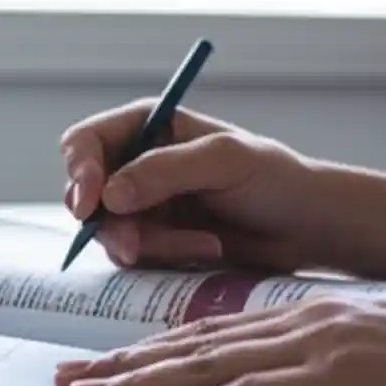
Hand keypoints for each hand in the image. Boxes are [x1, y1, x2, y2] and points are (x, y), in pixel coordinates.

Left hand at [53, 296, 385, 385]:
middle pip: (188, 347)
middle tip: (66, 380)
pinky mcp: (338, 381)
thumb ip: (321, 364)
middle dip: (120, 365)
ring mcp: (315, 349)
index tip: (102, 366)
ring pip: (203, 367)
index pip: (208, 336)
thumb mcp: (372, 356)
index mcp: (303, 318)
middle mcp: (297, 325)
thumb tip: (281, 384)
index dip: (149, 352)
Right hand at [60, 99, 329, 271]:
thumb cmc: (275, 180)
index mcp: (148, 127)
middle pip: (86, 194)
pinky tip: (207, 250)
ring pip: (109, 232)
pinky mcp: (154, 242)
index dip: (80, 171)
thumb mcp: (224, 162)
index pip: (86, 142)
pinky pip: (133, 257)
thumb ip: (164, 171)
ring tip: (203, 245)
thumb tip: (108, 196)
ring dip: (150, 246)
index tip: (90, 204)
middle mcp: (137, 164)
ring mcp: (143, 206)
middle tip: (136, 247)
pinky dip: (166, 259)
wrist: (306, 228)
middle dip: (110, 223)